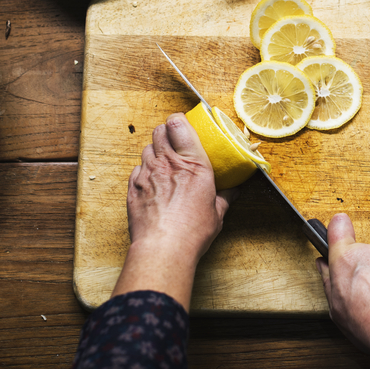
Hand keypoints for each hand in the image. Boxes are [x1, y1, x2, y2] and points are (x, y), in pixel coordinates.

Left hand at [111, 113, 235, 307]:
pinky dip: (143, 171)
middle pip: (159, 131)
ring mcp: (147, 174)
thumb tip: (235, 191)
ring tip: (163, 164)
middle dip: (165, 132)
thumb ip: (225, 197)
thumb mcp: (217, 213)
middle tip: (173, 141)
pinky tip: (152, 182)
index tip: (182, 123)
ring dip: (154, 152)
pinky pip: (136, 169)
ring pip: (146, 149)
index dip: (178, 120)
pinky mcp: (133, 188)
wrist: (163, 249)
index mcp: (193, 164)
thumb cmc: (192, 231)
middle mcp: (168, 164)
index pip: (178, 125)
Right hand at [315, 213, 369, 356]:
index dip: (335, 230)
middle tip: (353, 289)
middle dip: (354, 265)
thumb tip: (323, 265)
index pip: (338, 225)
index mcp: (346, 258)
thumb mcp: (335, 307)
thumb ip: (328, 280)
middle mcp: (368, 252)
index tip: (334, 238)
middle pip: (356, 250)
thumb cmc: (368, 323)